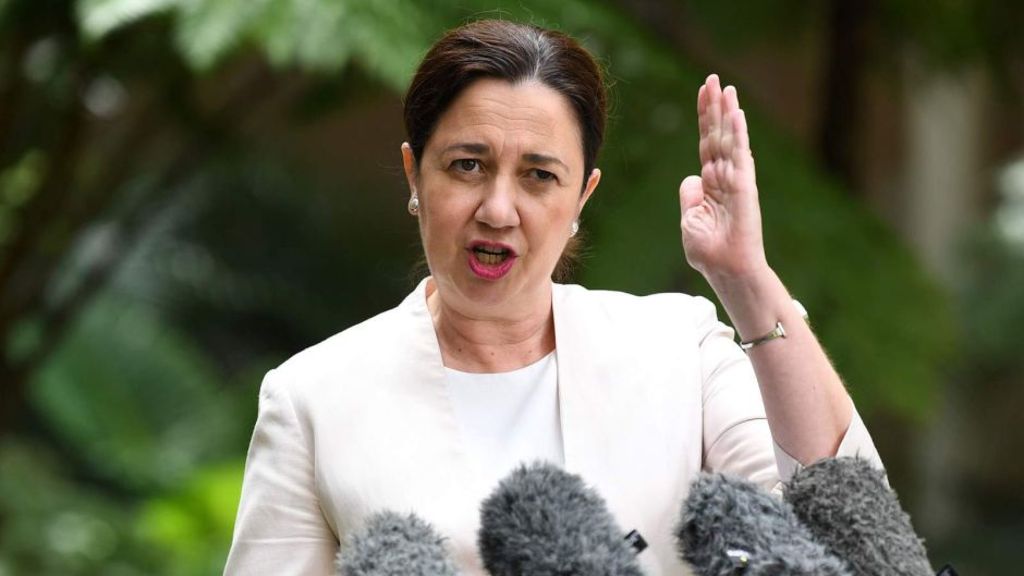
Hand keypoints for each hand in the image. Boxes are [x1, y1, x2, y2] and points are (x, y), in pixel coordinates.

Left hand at [679, 74, 766, 283]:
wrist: (726, 270)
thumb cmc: (709, 252)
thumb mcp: (689, 220)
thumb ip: (690, 196)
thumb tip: (691, 177)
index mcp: (711, 183)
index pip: (707, 143)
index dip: (704, 118)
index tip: (703, 92)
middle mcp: (725, 177)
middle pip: (718, 134)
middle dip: (715, 106)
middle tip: (713, 78)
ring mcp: (736, 180)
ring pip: (730, 139)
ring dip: (727, 112)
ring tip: (725, 87)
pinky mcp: (744, 187)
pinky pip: (740, 155)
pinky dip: (739, 134)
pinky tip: (736, 113)